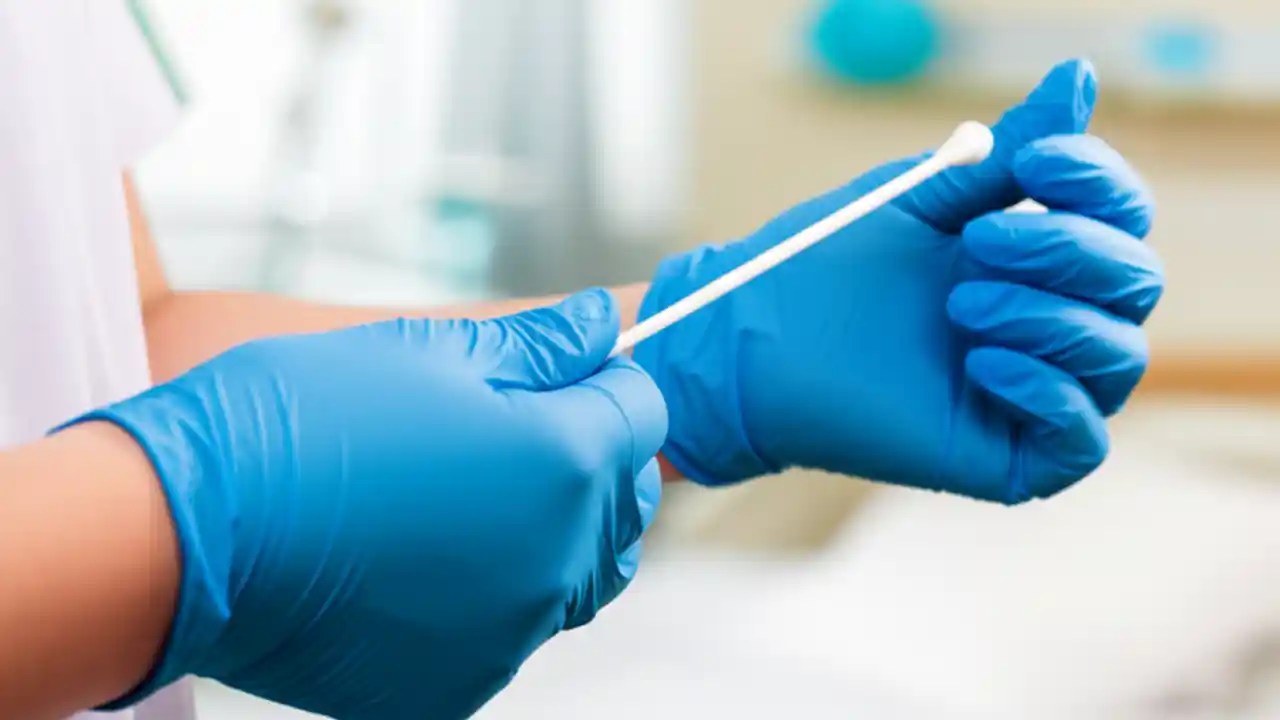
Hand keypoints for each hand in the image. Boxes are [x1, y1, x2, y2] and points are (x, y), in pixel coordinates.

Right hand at [73, 289, 665, 718]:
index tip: (563, 377)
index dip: (607, 384)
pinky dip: (490, 598)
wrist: (191, 530)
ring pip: (576, 577)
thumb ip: (540, 344)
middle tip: (513, 433)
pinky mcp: (460, 686)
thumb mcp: (432, 351)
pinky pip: (509, 634)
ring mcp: (512, 634)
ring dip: (551, 534)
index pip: (644, 414)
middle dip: (592, 460)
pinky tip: (421, 562)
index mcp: (566, 463)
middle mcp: (559, 561)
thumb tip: (605, 323)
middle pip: (623, 504)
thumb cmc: (305, 419)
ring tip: (467, 499)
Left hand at [635, 59, 1161, 502]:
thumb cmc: (829, 266)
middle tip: (977, 242)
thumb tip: (1078, 77)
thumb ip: (1008, 150)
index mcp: (1037, 257)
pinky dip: (1048, 392)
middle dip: (1068, 249)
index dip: (1099, 184)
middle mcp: (1049, 324)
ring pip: (1120, 359)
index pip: (1124, 218)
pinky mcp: (1008, 456)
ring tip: (960, 303)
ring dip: (1050, 317)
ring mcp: (1033, 392)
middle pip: (1134, 283)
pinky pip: (1084, 440)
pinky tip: (979, 360)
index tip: (1034, 163)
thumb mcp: (927, 198)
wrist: (756, 343)